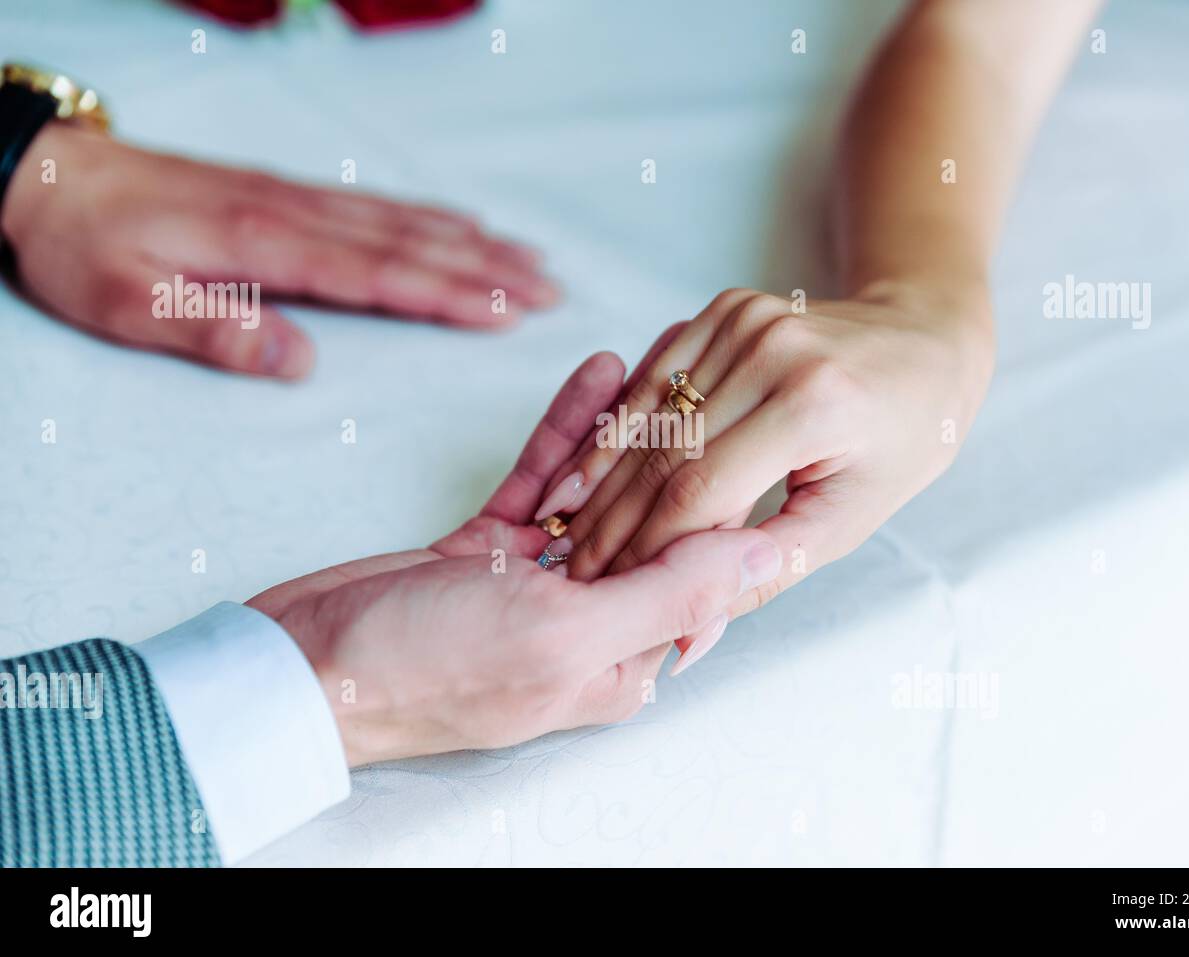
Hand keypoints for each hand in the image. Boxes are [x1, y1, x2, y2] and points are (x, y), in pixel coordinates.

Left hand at [0, 123, 558, 377]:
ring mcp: (299, 200)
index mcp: (265, 243)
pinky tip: (463, 227)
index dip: (447, 293)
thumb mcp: (129, 303)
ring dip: (473, 242)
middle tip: (551, 292)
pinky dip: (431, 217)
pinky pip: (378, 206)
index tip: (507, 311)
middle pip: (410, 243)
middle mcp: (297, 215)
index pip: (377, 273)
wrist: (52, 178)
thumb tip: (301, 364)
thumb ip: (216, 332)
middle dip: (486, 269)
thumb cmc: (86, 248)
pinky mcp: (291, 197)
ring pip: (404, 221)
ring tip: (533, 262)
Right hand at [246, 351, 782, 763]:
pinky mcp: (486, 548)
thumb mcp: (564, 635)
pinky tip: (598, 376)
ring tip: (663, 358)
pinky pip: (541, 480)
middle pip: (652, 524)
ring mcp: (533, 582)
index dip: (727, 501)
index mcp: (620, 661)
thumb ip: (669, 594)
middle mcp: (586, 622)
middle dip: (679, 450)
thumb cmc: (430, 668)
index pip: (697, 575)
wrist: (302, 667)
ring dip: (626, 428)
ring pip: (598, 492)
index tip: (754, 429)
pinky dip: (567, 432)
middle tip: (710, 372)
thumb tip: (765, 553)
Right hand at [543, 283, 994, 666]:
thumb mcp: (851, 518)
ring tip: (564, 533)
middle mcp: (773, 350)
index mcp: (814, 405)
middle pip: (664, 452)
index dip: (647, 552)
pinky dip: (618, 425)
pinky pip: (655, 374)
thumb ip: (768, 573)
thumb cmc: (902, 440)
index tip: (611, 599)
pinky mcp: (727, 307)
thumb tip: (692, 640)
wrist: (925, 341)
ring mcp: (746, 319)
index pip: (701, 492)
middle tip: (572, 576)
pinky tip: (584, 471)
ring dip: (602, 478)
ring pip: (648, 413)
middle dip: (613, 523)